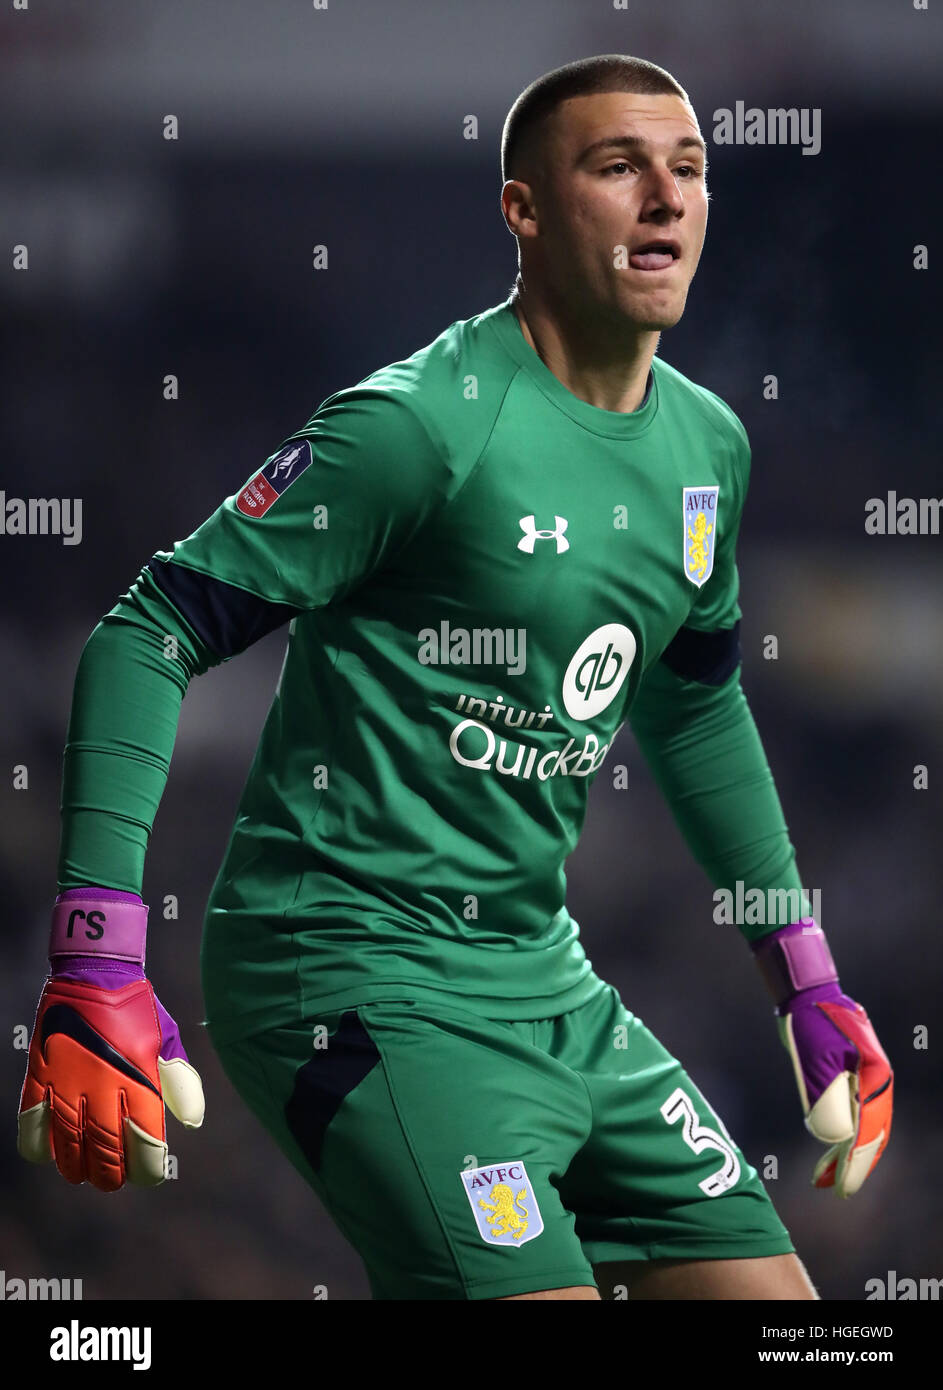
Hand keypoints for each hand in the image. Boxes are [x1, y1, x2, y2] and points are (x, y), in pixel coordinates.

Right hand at [17, 889, 203, 1191]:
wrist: (96, 970)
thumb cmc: (137, 1008)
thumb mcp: (168, 1039)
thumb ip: (181, 1082)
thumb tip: (193, 1121)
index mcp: (141, 1079)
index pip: (146, 1143)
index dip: (148, 1168)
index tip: (151, 1173)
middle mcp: (104, 1086)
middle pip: (106, 1153)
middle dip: (112, 1175)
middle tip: (114, 1180)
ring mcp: (68, 1082)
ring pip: (69, 1145)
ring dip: (77, 1167)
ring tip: (84, 1173)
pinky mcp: (41, 1075)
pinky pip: (32, 1123)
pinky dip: (39, 1146)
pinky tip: (49, 1152)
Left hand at [753, 919, 892, 1197]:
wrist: (807, 993)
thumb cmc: (810, 1022)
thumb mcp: (815, 1062)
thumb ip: (826, 1100)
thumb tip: (834, 1139)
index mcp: (874, 1076)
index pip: (868, 1130)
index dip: (855, 1164)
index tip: (841, 1189)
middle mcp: (876, 1080)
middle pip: (872, 1132)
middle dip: (854, 1164)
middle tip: (835, 1190)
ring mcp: (865, 1079)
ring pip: (862, 1125)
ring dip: (846, 1152)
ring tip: (825, 1178)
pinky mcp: (852, 1077)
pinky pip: (852, 1112)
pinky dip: (841, 1133)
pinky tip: (827, 1149)